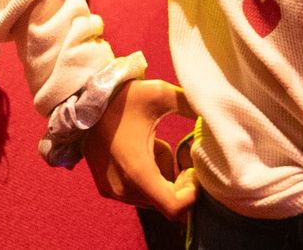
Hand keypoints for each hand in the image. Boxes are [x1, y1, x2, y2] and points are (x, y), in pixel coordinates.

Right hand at [81, 78, 197, 218]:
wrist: (84, 98)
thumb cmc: (125, 96)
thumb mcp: (162, 94)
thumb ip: (193, 105)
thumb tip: (218, 112)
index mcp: (138, 171)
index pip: (174, 208)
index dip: (191, 195)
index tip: (192, 171)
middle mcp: (124, 188)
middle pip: (165, 203)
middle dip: (180, 184)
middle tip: (183, 157)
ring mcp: (113, 190)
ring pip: (151, 198)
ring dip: (162, 179)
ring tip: (157, 147)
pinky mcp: (106, 188)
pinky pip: (136, 193)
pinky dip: (146, 179)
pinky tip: (142, 152)